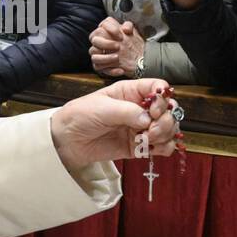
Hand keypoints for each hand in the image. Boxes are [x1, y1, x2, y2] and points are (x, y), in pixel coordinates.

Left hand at [50, 78, 179, 170]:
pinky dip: (163, 148)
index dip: (162, 98)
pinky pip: (161, 147)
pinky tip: (150, 148)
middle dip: (166, 120)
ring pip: (169, 128)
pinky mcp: (139, 145)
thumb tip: (147, 120)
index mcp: (131, 92)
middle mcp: (140, 108)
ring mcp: (141, 127)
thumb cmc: (80, 116)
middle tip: (151, 130)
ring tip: (148, 139)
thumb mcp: (102, 108)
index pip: (158, 88)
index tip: (154, 111)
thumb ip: (127, 112)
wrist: (67, 140)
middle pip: (168, 110)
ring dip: (165, 135)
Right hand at [89, 17, 142, 76]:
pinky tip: (121, 70)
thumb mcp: (132, 32)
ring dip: (105, 58)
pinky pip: (99, 69)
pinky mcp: (100, 66)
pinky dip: (111, 70)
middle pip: (94, 40)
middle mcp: (99, 43)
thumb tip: (125, 28)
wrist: (137, 57)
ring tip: (117, 57)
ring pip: (94, 57)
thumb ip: (128, 26)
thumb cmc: (131, 42)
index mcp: (105, 31)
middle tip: (118, 46)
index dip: (110, 29)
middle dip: (105, 43)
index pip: (102, 26)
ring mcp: (98, 55)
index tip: (121, 36)